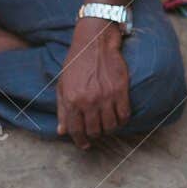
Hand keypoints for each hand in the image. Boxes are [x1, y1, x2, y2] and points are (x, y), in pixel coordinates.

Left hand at [56, 19, 131, 148]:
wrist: (95, 42)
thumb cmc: (76, 63)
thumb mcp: (63, 85)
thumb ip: (62, 109)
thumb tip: (62, 132)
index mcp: (72, 100)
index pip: (76, 130)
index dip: (80, 141)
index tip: (85, 145)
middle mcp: (88, 101)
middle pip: (95, 131)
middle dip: (95, 135)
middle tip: (97, 132)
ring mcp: (106, 97)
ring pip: (110, 126)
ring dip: (109, 129)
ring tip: (108, 125)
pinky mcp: (120, 91)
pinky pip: (124, 115)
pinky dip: (122, 121)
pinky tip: (119, 118)